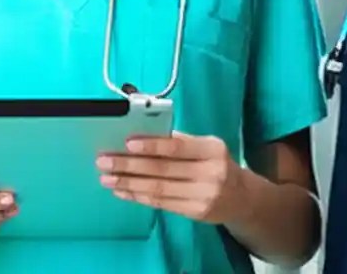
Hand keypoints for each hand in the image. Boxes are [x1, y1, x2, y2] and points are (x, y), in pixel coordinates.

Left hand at [97, 132, 245, 223]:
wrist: (242, 197)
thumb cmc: (215, 164)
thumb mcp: (206, 147)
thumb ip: (179, 141)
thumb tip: (140, 134)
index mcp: (212, 149)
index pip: (177, 146)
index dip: (151, 146)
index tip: (126, 143)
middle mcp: (211, 173)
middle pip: (163, 169)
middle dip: (129, 165)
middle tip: (104, 161)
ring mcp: (203, 195)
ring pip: (158, 188)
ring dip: (128, 183)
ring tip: (107, 178)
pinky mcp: (195, 213)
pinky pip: (161, 203)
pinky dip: (138, 196)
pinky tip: (122, 191)